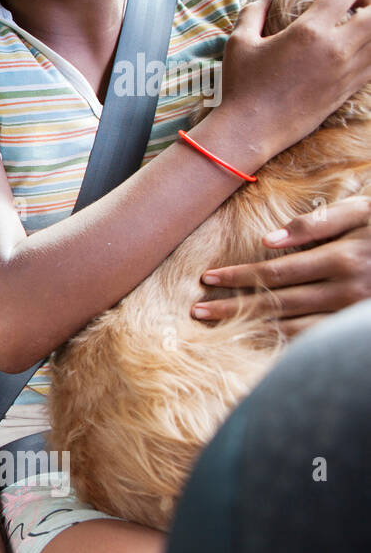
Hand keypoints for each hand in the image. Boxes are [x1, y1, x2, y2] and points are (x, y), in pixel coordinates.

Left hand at [194, 195, 370, 335]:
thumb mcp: (363, 211)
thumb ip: (317, 223)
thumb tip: (269, 240)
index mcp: (342, 259)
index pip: (274, 272)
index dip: (238, 277)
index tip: (207, 279)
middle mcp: (346, 290)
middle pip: (276, 302)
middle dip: (233, 307)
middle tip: (198, 310)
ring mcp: (352, 312)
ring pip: (292, 325)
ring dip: (250, 326)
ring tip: (217, 326)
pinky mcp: (354, 325)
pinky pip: (315, 338)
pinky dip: (283, 341)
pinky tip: (257, 340)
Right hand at [210, 0, 370, 158]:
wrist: (251, 129)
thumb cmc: (241, 86)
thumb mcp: (238, 43)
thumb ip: (253, 12)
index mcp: (307, 32)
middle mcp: (334, 49)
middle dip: (370, 5)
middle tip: (357, 10)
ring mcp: (345, 71)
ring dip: (370, 31)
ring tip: (356, 32)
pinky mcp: (348, 89)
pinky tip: (355, 53)